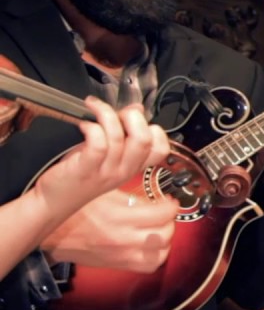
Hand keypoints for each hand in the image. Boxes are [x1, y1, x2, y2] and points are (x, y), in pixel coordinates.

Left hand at [34, 97, 169, 213]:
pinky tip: (83, 126)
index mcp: (132, 167)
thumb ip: (124, 134)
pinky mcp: (86, 169)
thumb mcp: (108, 155)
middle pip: (144, 139)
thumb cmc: (80, 175)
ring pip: (118, 137)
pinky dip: (92, 128)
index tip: (135, 120)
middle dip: (132, 117)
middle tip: (117, 112)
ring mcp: (106, 171)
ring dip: (105, 115)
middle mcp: (124, 170)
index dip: (153, 129)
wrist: (56, 200)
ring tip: (93, 110)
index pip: (160, 149)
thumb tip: (137, 110)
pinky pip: (98, 143)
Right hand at [42, 186, 178, 271]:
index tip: (168, 201)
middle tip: (164, 213)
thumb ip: (130, 193)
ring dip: (166, 240)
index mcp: (119, 216)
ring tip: (159, 229)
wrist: (53, 234)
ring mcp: (122, 255)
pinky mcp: (119, 265)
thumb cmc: (74, 211)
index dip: (171, 205)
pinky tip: (152, 246)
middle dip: (170, 221)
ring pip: (161, 253)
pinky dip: (156, 256)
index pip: (163, 213)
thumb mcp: (102, 192)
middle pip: (165, 234)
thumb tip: (153, 195)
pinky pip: (149, 266)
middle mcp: (123, 239)